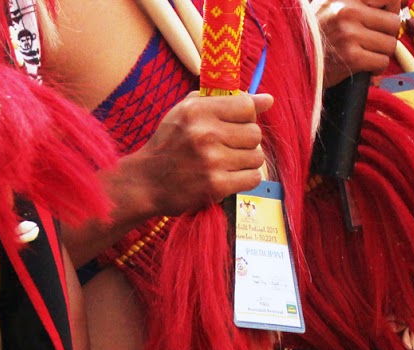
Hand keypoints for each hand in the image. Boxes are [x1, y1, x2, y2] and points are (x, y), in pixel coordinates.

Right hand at [120, 92, 273, 217]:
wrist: (145, 182)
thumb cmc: (169, 144)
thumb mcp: (187, 111)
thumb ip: (225, 101)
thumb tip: (269, 100)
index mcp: (197, 110)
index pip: (247, 106)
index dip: (245, 116)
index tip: (233, 125)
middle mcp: (205, 133)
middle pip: (255, 133)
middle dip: (246, 141)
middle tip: (228, 148)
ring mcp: (211, 161)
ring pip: (256, 157)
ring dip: (245, 162)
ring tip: (226, 164)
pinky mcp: (216, 186)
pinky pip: (252, 178)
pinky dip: (245, 179)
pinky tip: (229, 177)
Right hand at [313, 0, 402, 82]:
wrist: (293, 62)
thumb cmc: (314, 36)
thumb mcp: (328, 5)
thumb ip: (357, 2)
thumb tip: (398, 3)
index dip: (392, 7)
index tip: (386, 15)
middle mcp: (347, 11)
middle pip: (393, 22)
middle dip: (387, 35)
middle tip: (374, 40)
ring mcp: (349, 34)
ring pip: (390, 44)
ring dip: (381, 53)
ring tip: (365, 53)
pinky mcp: (351, 57)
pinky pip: (381, 62)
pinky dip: (376, 68)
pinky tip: (363, 66)